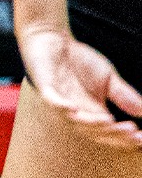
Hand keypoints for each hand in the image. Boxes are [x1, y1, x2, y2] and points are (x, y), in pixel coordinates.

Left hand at [19, 28, 141, 150]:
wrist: (53, 39)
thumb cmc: (79, 60)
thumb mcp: (108, 79)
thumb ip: (124, 96)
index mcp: (92, 112)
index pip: (110, 131)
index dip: (125, 137)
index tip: (141, 138)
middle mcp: (77, 111)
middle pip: (95, 131)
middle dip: (113, 134)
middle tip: (132, 132)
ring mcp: (60, 101)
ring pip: (75, 120)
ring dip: (92, 123)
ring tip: (110, 122)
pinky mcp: (46, 88)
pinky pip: (52, 101)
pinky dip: (61, 107)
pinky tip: (73, 109)